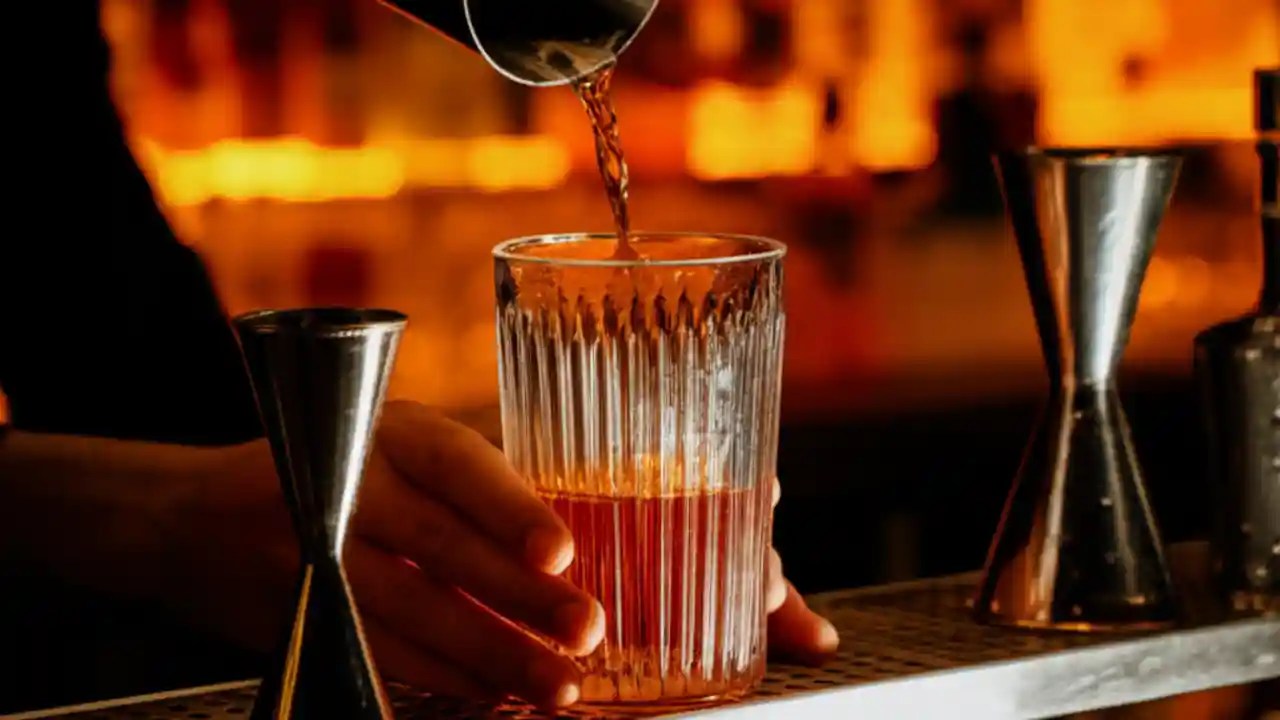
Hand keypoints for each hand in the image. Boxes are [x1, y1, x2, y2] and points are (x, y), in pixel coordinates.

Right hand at [185, 401, 835, 708]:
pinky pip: (382, 658)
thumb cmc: (342, 468)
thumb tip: (680, 513)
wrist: (192, 519)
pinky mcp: (303, 618)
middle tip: (587, 630)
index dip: (507, 504)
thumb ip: (507, 481)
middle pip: (436, 547)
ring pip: (409, 617)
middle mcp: (347, 485)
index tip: (565, 545)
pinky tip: (495, 697)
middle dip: (515, 597)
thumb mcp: (409, 445)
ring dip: (487, 658)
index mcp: (386, 427)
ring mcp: (314, 556)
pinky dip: (442, 682)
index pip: (453, 459)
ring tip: (559, 689)